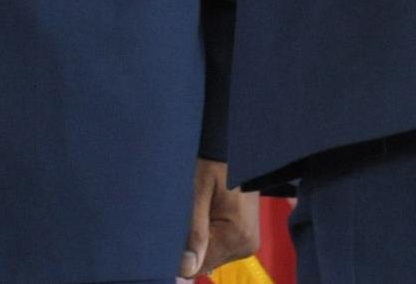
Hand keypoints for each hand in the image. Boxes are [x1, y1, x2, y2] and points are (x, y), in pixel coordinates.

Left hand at [183, 158, 259, 277]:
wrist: (234, 146)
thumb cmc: (214, 162)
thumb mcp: (198, 192)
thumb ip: (193, 233)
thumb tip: (185, 270)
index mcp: (238, 235)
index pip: (200, 265)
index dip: (180, 255)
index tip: (169, 236)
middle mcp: (246, 244)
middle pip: (206, 261)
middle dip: (190, 245)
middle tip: (183, 216)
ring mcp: (247, 241)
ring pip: (211, 254)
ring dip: (198, 239)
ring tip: (195, 211)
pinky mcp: (243, 235)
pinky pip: (218, 245)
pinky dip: (207, 235)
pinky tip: (203, 214)